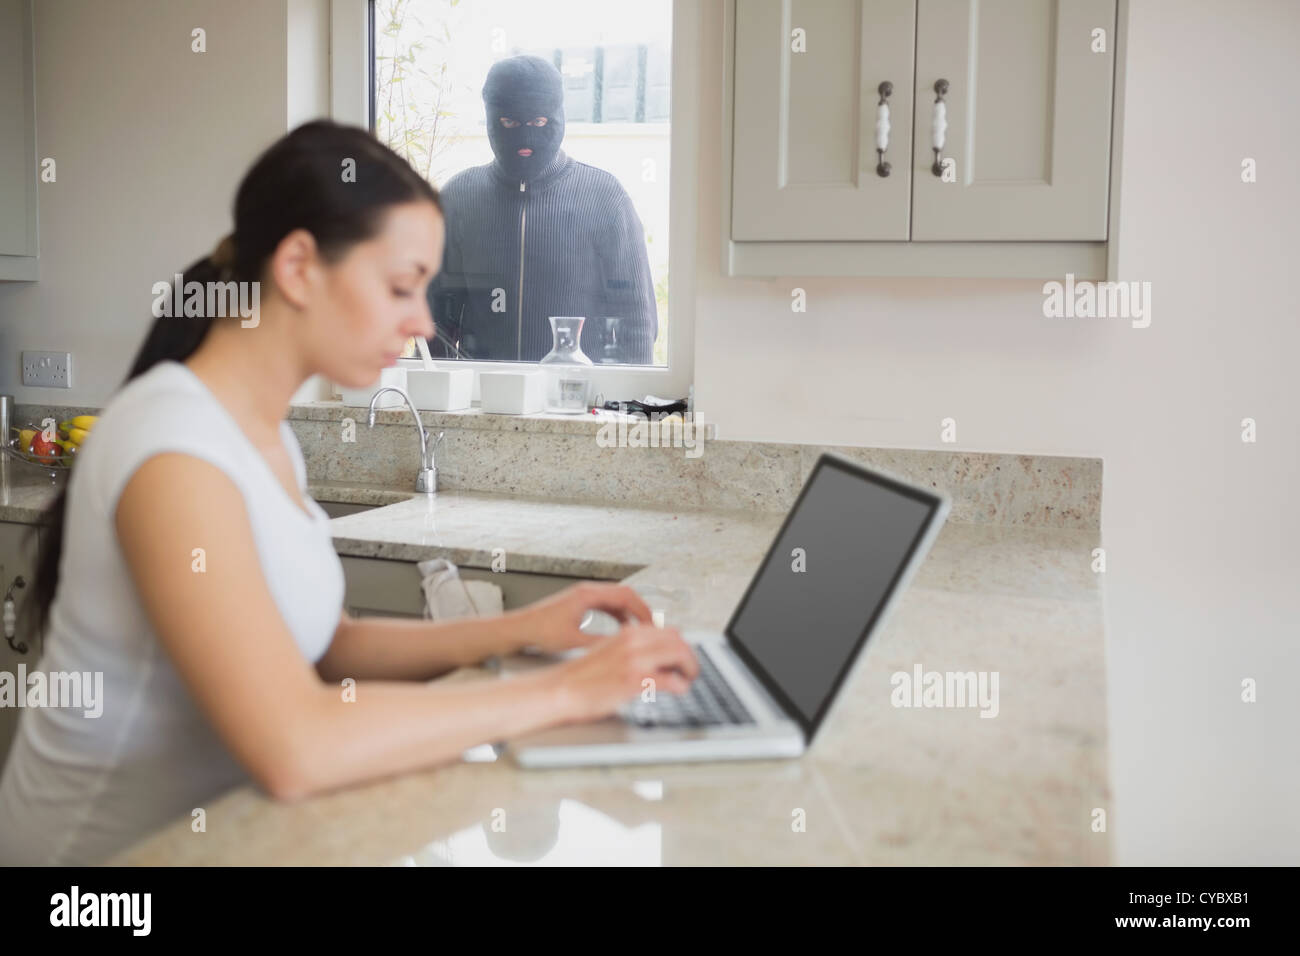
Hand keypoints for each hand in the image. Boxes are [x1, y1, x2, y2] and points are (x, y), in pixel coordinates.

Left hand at [506, 581, 654, 654]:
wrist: (520, 629)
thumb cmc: (541, 632)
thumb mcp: (574, 641)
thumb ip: (600, 643)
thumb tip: (623, 648)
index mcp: (587, 595)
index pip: (625, 595)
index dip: (642, 610)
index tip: (652, 625)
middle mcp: (587, 590)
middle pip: (624, 593)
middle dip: (640, 610)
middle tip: (652, 627)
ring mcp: (584, 595)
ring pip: (616, 598)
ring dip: (630, 612)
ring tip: (641, 629)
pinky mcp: (580, 603)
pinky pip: (607, 604)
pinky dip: (618, 614)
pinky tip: (622, 628)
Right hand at [547, 623, 698, 723]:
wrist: (560, 690)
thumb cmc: (581, 677)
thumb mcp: (609, 652)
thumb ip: (631, 649)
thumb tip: (653, 656)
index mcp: (627, 634)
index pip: (668, 631)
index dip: (680, 645)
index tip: (683, 657)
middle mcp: (633, 642)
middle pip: (678, 639)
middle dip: (690, 655)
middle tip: (691, 670)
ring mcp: (634, 660)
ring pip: (680, 654)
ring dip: (690, 667)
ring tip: (688, 679)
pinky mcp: (634, 680)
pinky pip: (670, 680)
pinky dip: (680, 685)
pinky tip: (678, 691)